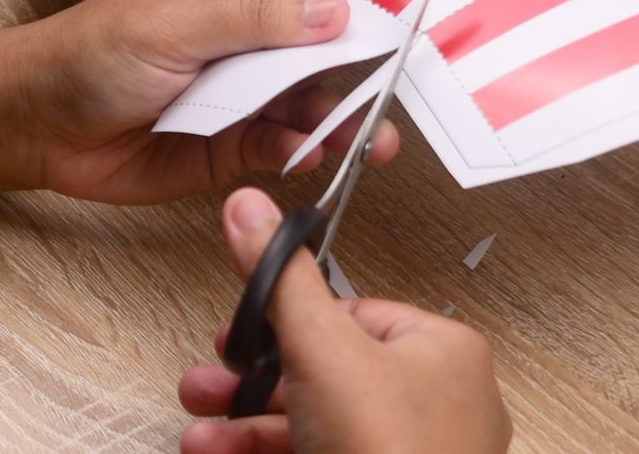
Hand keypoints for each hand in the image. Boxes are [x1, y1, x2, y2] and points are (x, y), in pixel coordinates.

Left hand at [0, 0, 398, 202]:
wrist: (37, 127)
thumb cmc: (90, 54)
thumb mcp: (176, 24)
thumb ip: (256, 22)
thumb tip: (331, 14)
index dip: (352, 13)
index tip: (398, 34)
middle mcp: (244, 46)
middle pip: (317, 60)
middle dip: (356, 80)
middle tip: (387, 103)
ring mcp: (239, 98)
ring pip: (303, 109)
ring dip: (335, 125)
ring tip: (366, 141)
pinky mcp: (228, 147)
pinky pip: (275, 148)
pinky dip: (296, 153)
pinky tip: (310, 154)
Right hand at [177, 188, 512, 453]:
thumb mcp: (324, 352)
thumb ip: (283, 282)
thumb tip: (252, 209)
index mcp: (441, 350)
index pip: (353, 313)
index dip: (289, 320)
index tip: (240, 327)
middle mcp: (437, 399)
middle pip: (327, 370)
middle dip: (252, 378)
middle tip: (208, 378)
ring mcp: (414, 451)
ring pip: (319, 421)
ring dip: (248, 423)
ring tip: (198, 428)